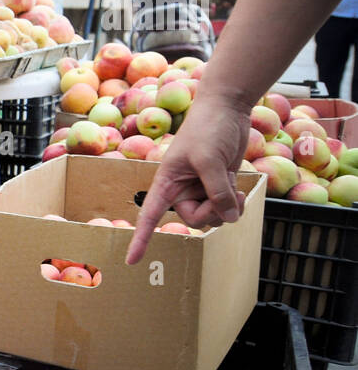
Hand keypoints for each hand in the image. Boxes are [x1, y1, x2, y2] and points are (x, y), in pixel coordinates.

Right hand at [126, 97, 250, 264]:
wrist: (227, 108)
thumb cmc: (208, 128)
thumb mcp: (210, 160)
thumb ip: (217, 191)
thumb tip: (229, 217)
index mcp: (166, 182)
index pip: (149, 216)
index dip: (141, 239)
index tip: (131, 261)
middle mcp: (181, 189)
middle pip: (193, 220)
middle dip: (213, 212)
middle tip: (226, 194)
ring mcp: (200, 188)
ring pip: (213, 217)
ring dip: (227, 207)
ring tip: (234, 188)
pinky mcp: (218, 185)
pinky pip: (226, 208)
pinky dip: (235, 203)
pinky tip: (238, 189)